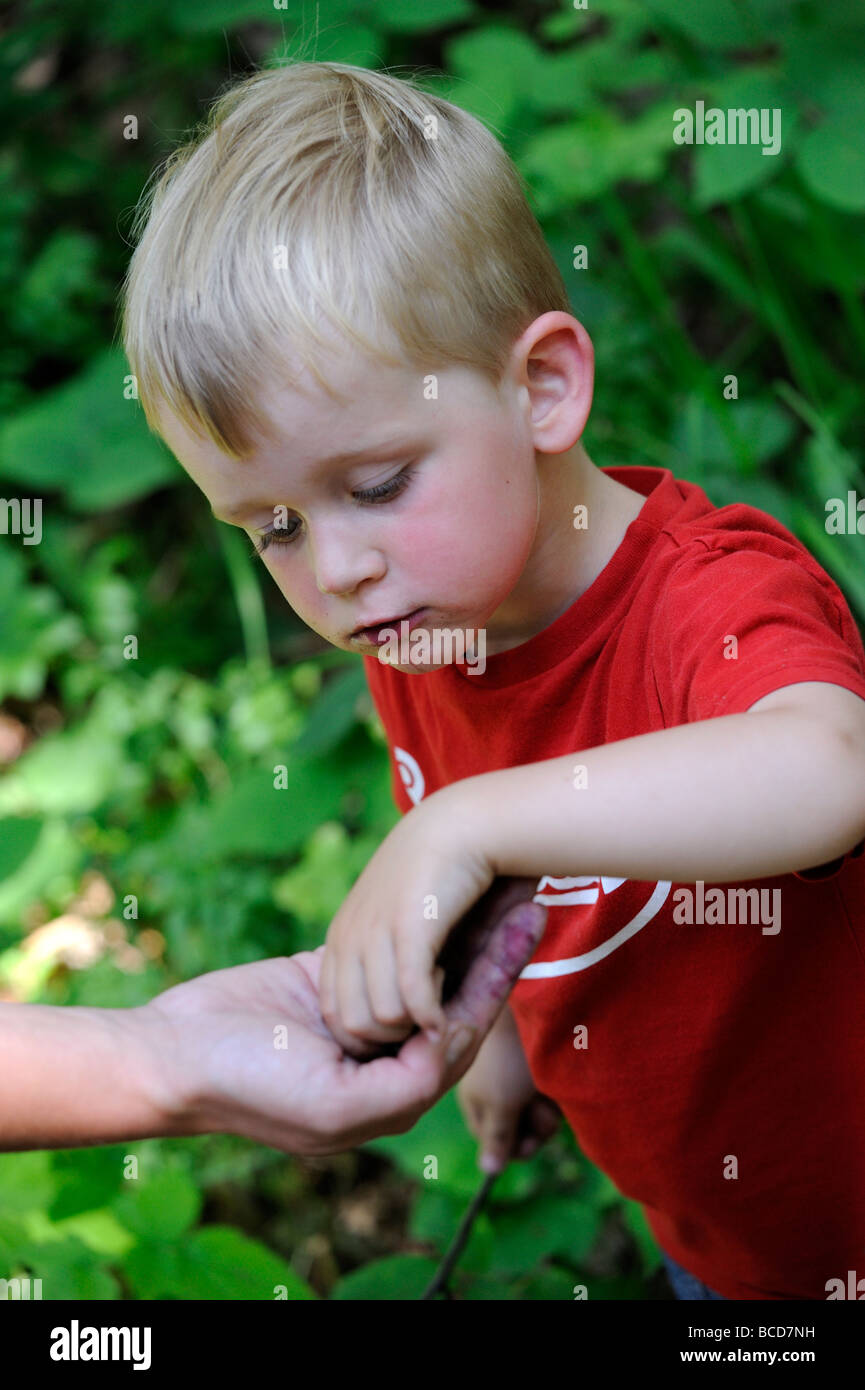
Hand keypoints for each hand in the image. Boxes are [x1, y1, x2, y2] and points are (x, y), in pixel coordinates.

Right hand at [145, 882, 546, 1155]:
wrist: (172, 1054)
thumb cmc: (247, 1086)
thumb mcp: (334, 1108)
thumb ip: (403, 1086)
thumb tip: (449, 1046)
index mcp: (394, 1093)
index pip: (462, 1030)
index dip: (497, 979)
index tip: (524, 926)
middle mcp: (385, 1058)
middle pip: (453, 998)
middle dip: (492, 950)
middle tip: (527, 895)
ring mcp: (360, 1020)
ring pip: (425, 973)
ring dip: (461, 933)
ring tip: (497, 887)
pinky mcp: (330, 985)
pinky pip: (386, 955)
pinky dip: (417, 928)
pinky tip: (445, 898)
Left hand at [319, 784, 495, 1055]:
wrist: (463, 823)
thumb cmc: (444, 874)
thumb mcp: (398, 916)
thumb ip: (387, 957)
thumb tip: (394, 1009)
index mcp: (343, 934)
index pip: (333, 1011)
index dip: (367, 1035)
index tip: (404, 1031)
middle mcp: (349, 936)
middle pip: (350, 1025)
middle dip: (388, 1040)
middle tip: (422, 1027)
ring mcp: (375, 932)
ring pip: (379, 1019)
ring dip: (411, 1027)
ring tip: (438, 1006)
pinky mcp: (408, 929)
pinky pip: (409, 1000)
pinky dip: (429, 1019)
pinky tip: (444, 1019)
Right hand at [457, 1003, 560, 1172]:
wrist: (531, 1002)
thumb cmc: (509, 1056)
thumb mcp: (500, 1102)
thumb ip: (497, 1138)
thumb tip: (489, 1171)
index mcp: (478, 1104)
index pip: (498, 1145)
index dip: (517, 1146)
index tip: (528, 1135)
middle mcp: (499, 1093)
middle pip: (524, 1132)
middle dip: (538, 1125)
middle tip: (541, 1105)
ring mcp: (521, 1078)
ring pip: (543, 1114)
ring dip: (551, 1107)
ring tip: (550, 1085)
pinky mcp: (542, 1065)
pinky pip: (555, 1093)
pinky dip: (560, 1090)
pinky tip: (560, 1076)